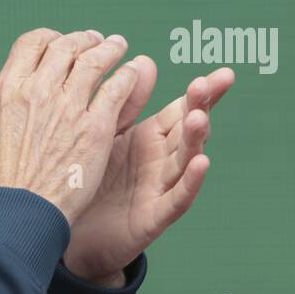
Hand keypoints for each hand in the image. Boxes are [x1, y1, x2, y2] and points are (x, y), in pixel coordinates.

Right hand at [0, 28, 141, 224]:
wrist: (18, 211)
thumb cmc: (1, 185)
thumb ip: (7, 111)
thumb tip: (12, 102)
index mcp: (7, 90)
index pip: (32, 43)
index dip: (50, 39)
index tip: (60, 45)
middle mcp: (37, 90)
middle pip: (65, 46)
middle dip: (83, 40)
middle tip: (95, 41)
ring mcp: (68, 106)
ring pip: (95, 59)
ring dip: (109, 49)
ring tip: (118, 47)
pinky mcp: (96, 127)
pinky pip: (118, 87)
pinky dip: (128, 76)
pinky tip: (133, 74)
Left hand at [62, 61, 235, 283]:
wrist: (69, 233)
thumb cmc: (90, 181)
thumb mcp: (106, 136)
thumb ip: (125, 103)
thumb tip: (146, 60)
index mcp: (150, 139)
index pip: (181, 110)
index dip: (202, 93)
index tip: (225, 73)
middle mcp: (161, 161)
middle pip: (187, 131)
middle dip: (200, 107)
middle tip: (208, 83)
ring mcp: (160, 189)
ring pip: (185, 161)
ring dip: (196, 140)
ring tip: (199, 117)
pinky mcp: (153, 218)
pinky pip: (176, 199)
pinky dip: (190, 183)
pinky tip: (200, 163)